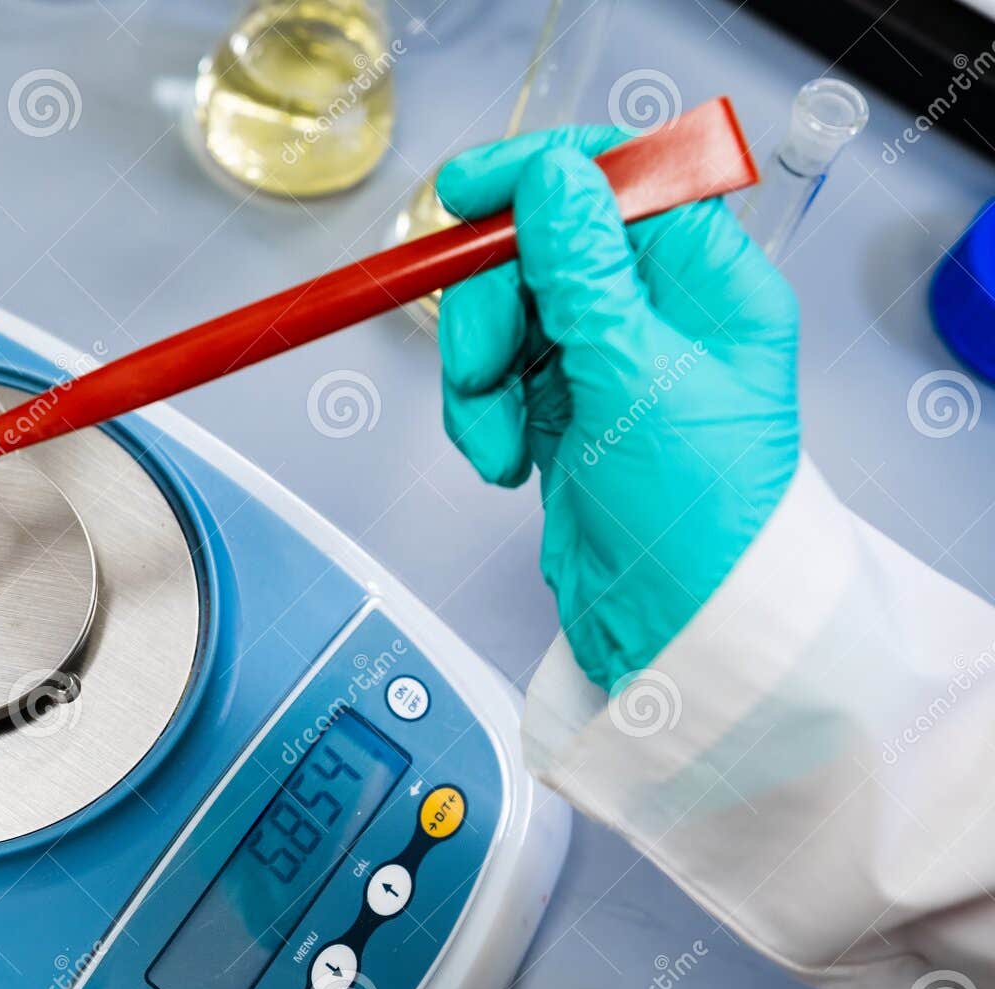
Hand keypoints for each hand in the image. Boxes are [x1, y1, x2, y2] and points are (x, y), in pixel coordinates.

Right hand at [435, 126, 800, 690]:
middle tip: (480, 368)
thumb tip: (552, 177)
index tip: (466, 194)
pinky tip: (504, 459)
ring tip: (497, 440)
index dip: (538, 176)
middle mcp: (655, 310)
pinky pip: (492, 374)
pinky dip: (480, 413)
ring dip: (478, 374)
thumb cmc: (696, 519)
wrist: (674, 629)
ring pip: (502, 314)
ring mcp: (604, 358)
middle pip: (537, 249)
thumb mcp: (636, 378)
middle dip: (490, 309)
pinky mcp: (561, 406)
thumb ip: (584, 271)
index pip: (619, 178)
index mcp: (706, 283)